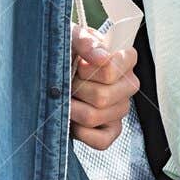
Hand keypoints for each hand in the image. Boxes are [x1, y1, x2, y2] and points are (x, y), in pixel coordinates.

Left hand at [70, 25, 138, 150]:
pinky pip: (102, 141)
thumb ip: (86, 41)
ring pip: (95, 117)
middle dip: (76, 90)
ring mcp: (121, 109)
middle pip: (103, 97)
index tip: (79, 64)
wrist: (51, 70)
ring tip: (67, 98)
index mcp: (125, 60)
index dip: (90, 70)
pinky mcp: (111, 130)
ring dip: (72, 109)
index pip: (113, 69)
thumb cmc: (66, 51)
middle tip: (68, 83)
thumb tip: (102, 58)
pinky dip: (82, 133)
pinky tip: (73, 121)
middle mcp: (128, 85)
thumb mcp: (71, 38)